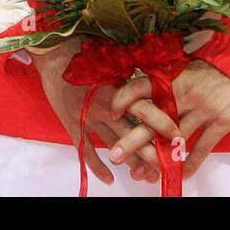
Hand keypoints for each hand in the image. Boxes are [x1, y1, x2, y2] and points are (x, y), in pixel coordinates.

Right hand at [32, 38, 167, 185]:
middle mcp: (104, 107)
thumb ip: (128, 77)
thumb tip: (152, 84)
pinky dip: (97, 167)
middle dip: (152, 154)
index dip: (162, 123)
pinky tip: (109, 179)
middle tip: (167, 166)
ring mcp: (87, 118)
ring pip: (114, 147)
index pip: (144, 109)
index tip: (177, 135)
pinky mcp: (72, 125)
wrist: (52, 54)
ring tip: (145, 176)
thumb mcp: (109, 61)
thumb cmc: (82, 51)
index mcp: (115, 88)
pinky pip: (86, 152)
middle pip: (133, 135)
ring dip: (131, 163)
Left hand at [107, 59, 229, 177]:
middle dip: (132, 140)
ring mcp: (203, 109)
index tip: (111, 113)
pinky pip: (202, 148)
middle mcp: (184, 93)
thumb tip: (138, 100)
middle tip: (113, 155)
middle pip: (152, 120)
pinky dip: (190, 163)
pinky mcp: (221, 122)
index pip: (140, 86)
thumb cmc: (208, 72)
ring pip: (175, 139)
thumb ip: (163, 85)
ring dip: (158, 159)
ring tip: (142, 175)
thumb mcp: (182, 71)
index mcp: (171, 78)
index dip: (123, 98)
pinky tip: (180, 174)